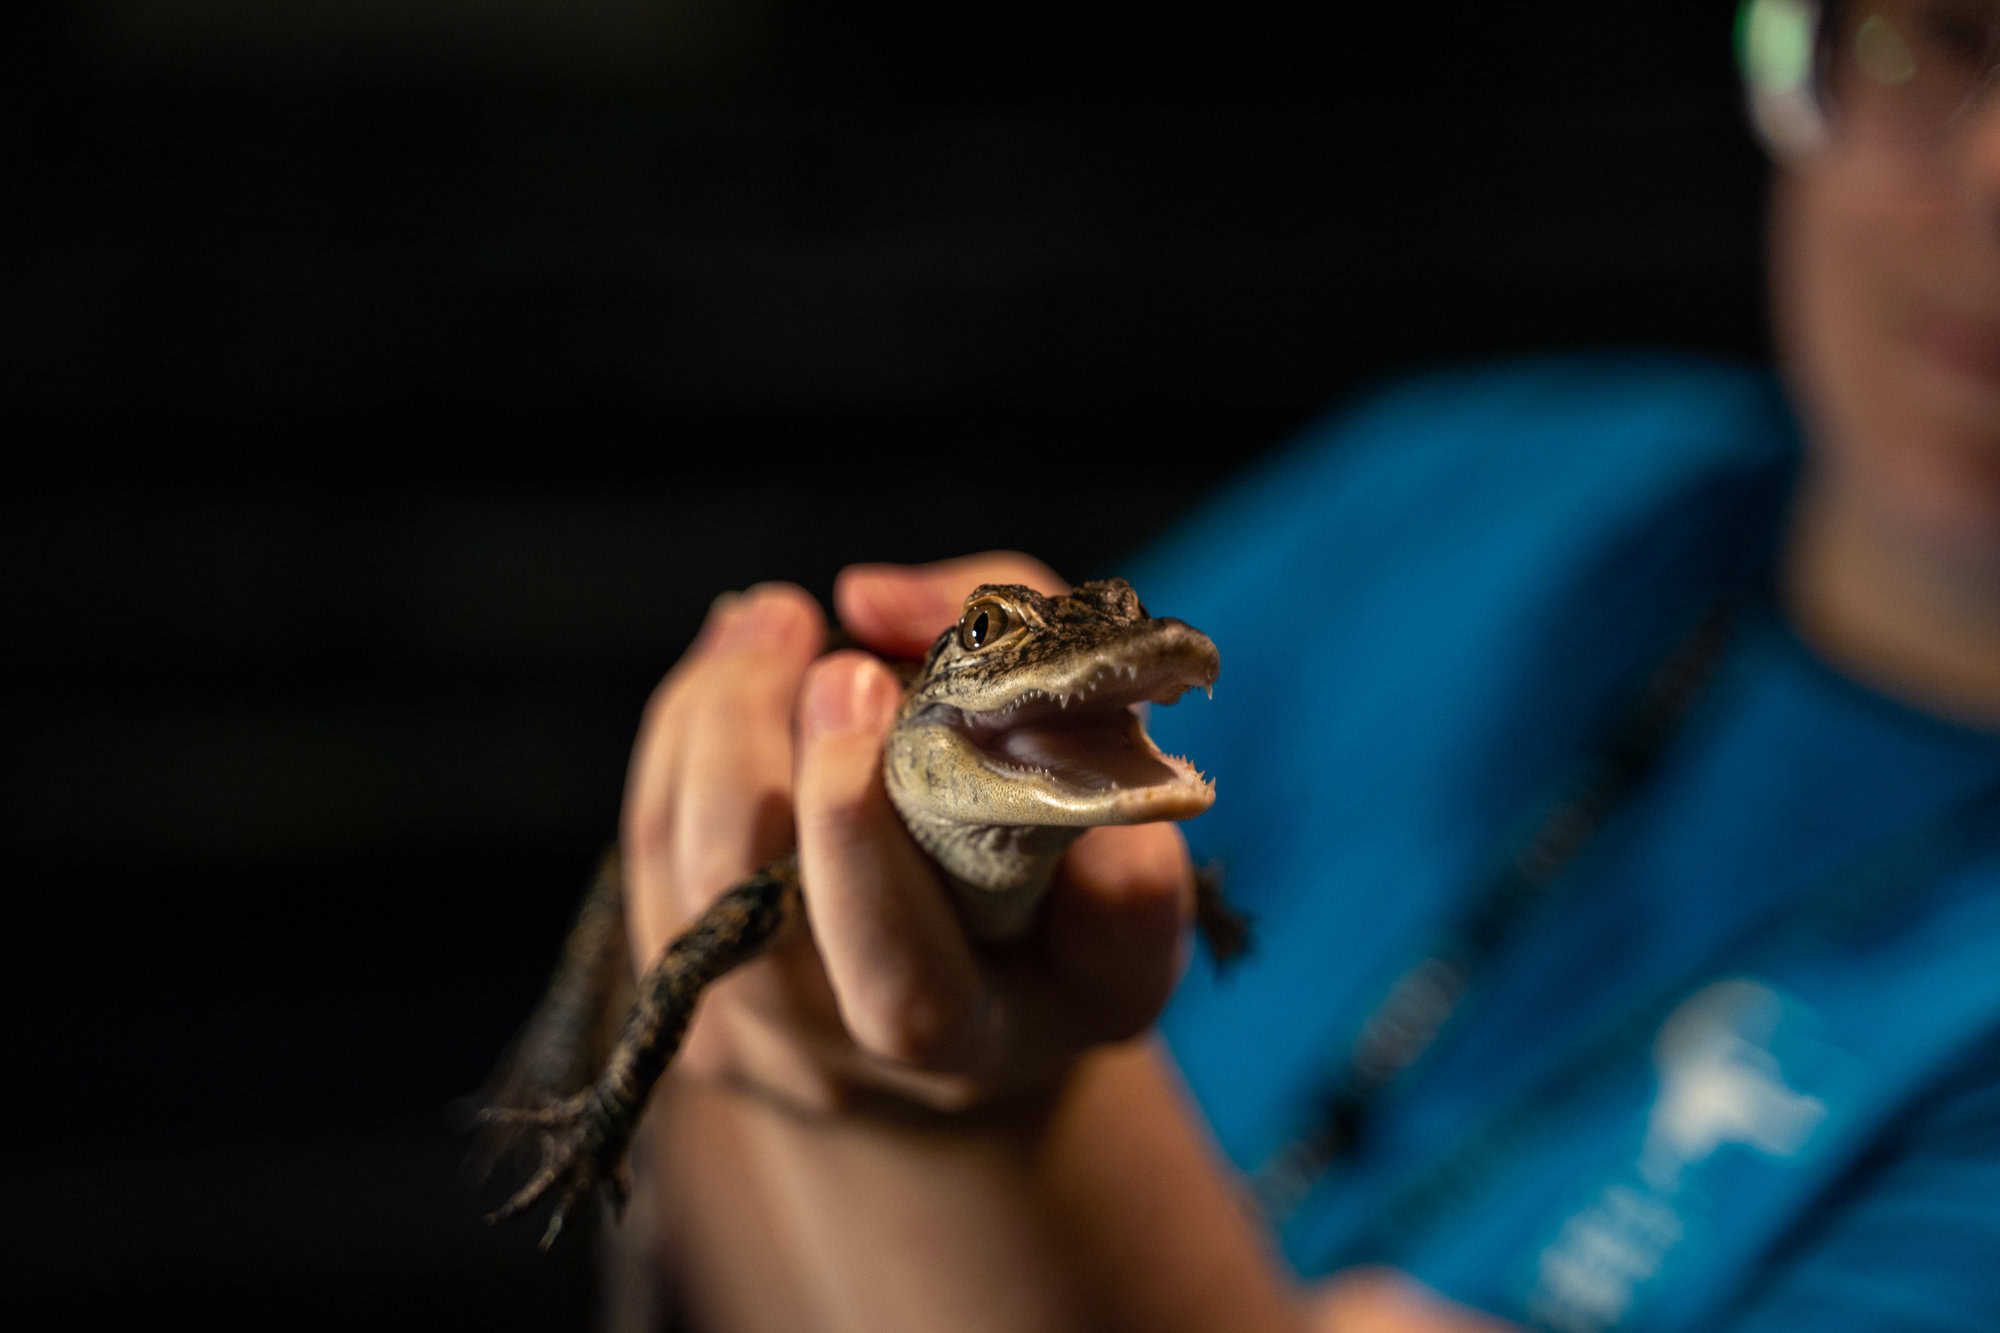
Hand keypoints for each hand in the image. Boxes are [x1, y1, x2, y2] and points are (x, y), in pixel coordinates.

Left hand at [619, 552, 1196, 1113]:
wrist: (1005, 992)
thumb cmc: (1079, 860)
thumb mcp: (1124, 781)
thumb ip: (1042, 678)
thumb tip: (871, 605)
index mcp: (1008, 1032)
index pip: (909, 990)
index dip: (858, 842)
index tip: (872, 687)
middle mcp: (880, 1069)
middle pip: (769, 943)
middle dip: (764, 764)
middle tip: (817, 645)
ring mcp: (775, 1045)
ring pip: (694, 885)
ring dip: (719, 726)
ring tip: (776, 618)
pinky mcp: (703, 1002)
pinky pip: (656, 859)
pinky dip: (686, 741)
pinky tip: (739, 661)